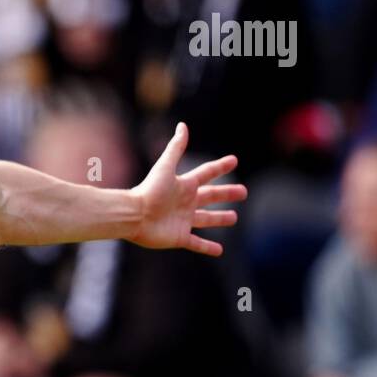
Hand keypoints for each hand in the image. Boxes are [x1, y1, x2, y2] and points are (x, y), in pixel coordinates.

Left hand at [128, 123, 246, 256]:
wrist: (134, 215)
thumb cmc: (149, 191)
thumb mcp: (165, 167)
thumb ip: (175, 148)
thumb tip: (183, 125)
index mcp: (184, 185)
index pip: (206, 174)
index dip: (220, 167)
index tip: (234, 160)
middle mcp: (185, 202)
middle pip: (210, 196)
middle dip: (226, 194)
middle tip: (243, 191)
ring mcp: (183, 220)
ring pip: (206, 220)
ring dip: (219, 219)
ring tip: (233, 218)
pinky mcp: (179, 237)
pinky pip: (196, 243)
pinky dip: (207, 248)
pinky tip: (219, 251)